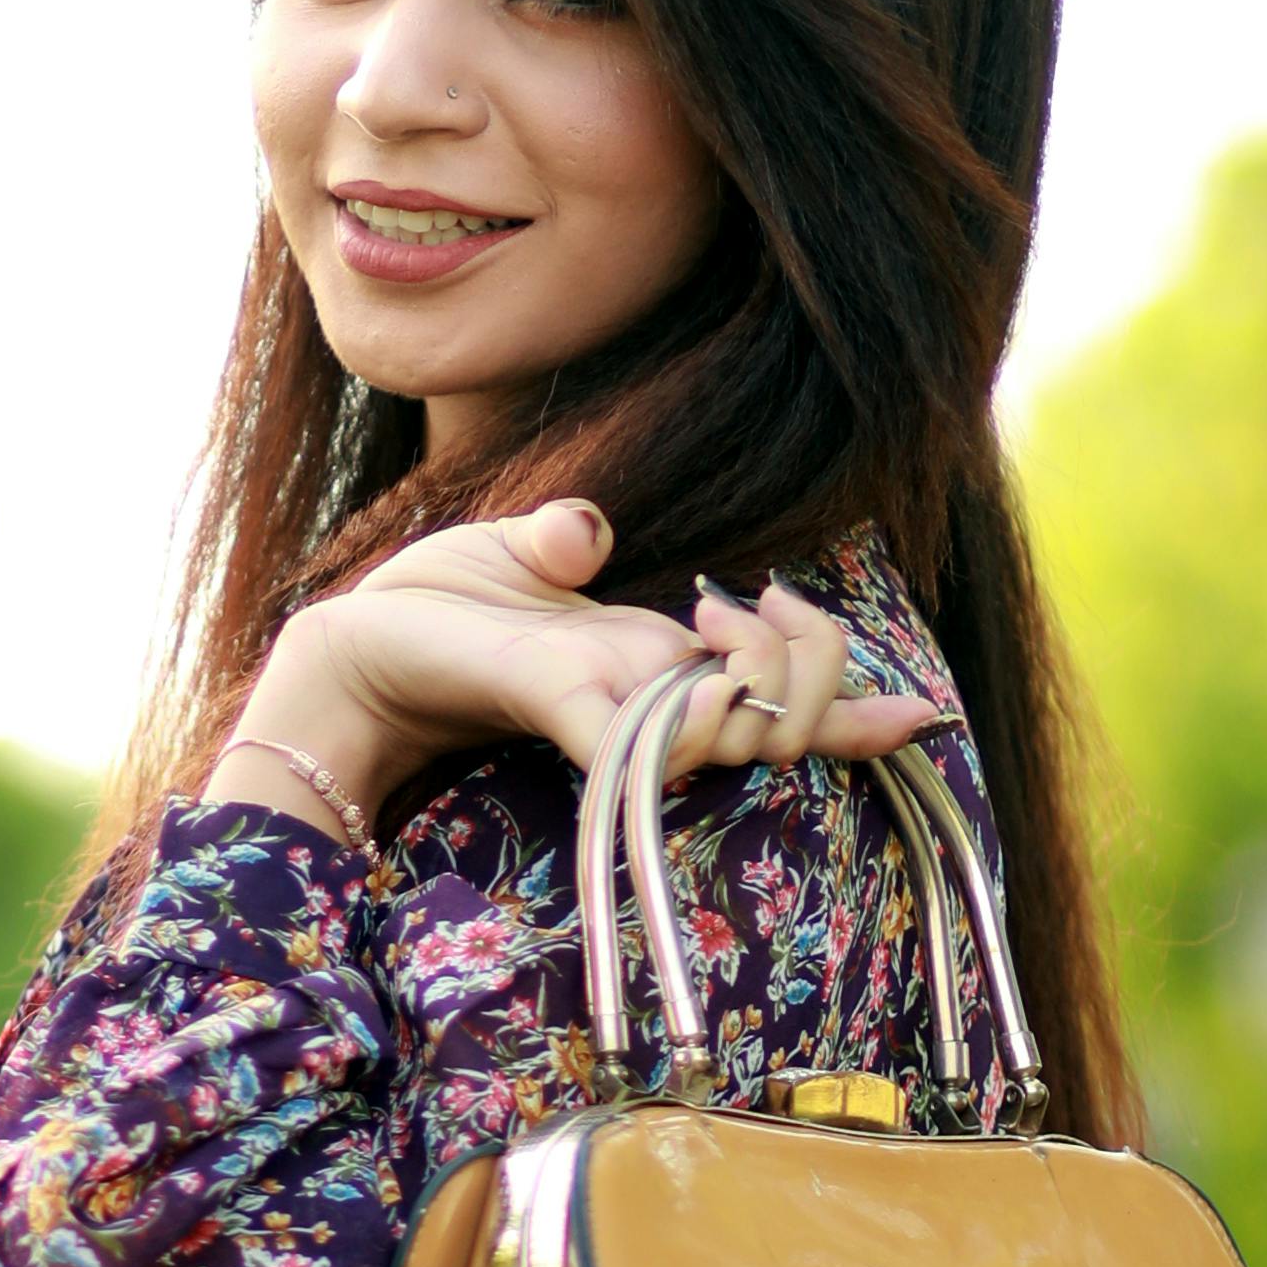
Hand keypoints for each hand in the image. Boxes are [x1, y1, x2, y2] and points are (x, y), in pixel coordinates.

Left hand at [214, 503, 945, 827]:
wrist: (343, 658)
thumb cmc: (423, 617)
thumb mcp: (503, 558)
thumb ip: (562, 544)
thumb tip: (594, 531)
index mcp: (645, 664)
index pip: (769, 694)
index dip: (852, 712)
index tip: (923, 716)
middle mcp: (644, 700)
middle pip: (783, 709)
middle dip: (820, 669)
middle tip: (767, 613)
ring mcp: (611, 713)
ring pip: (737, 724)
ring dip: (769, 680)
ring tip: (737, 626)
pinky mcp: (564, 708)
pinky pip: (653, 734)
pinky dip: (693, 726)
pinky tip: (709, 693)